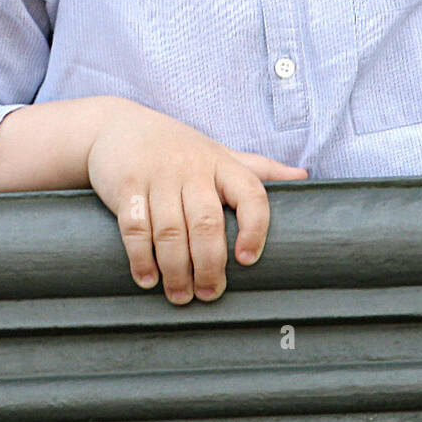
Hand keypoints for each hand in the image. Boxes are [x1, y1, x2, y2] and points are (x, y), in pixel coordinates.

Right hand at [86, 97, 307, 303]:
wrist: (117, 126)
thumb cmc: (177, 147)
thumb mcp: (218, 153)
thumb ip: (258, 168)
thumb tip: (304, 177)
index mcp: (221, 163)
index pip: (250, 193)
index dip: (255, 228)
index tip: (249, 260)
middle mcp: (192, 168)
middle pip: (207, 222)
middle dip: (210, 264)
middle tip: (210, 294)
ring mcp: (158, 176)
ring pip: (171, 230)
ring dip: (176, 270)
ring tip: (181, 296)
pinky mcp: (126, 185)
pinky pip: (135, 227)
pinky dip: (141, 258)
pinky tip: (148, 279)